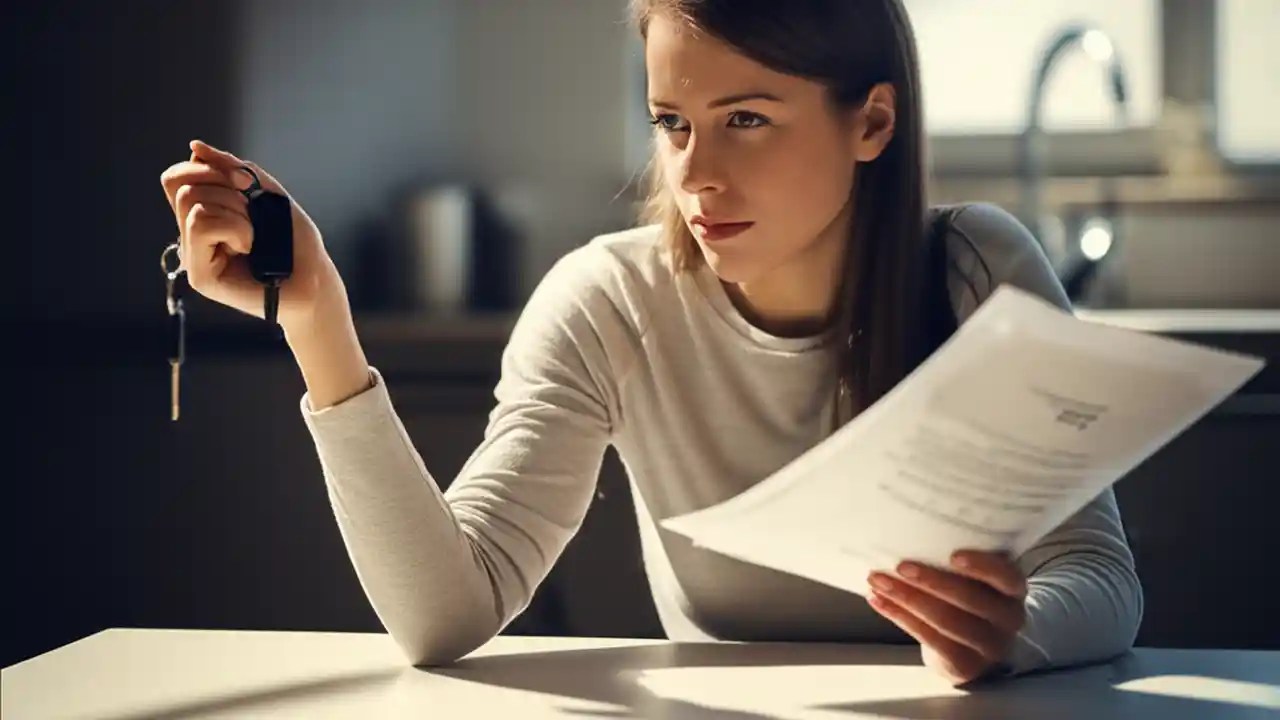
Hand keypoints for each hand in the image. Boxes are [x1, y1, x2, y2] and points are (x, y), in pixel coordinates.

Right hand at [159, 139, 347, 333]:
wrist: (314, 279)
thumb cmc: (294, 241)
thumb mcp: (266, 193)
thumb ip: (232, 169)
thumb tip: (195, 148)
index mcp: (204, 214)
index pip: (177, 178)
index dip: (206, 169)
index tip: (245, 183)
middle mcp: (192, 236)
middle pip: (184, 187)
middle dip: (228, 191)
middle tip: (254, 215)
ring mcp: (193, 256)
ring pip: (192, 203)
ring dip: (236, 211)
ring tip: (255, 236)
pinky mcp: (199, 275)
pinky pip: (200, 225)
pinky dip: (235, 227)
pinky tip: (250, 248)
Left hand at [866, 550, 1026, 685]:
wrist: (969, 646)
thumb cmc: (966, 597)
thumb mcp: (974, 577)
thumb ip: (957, 560)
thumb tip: (910, 531)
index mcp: (1013, 589)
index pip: (1006, 576)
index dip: (982, 566)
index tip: (953, 555)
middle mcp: (1009, 618)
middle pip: (970, 599)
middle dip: (932, 581)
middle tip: (901, 565)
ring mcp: (989, 645)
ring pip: (946, 621)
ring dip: (907, 598)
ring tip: (877, 580)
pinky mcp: (965, 664)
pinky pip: (929, 639)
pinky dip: (899, 617)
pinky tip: (878, 601)